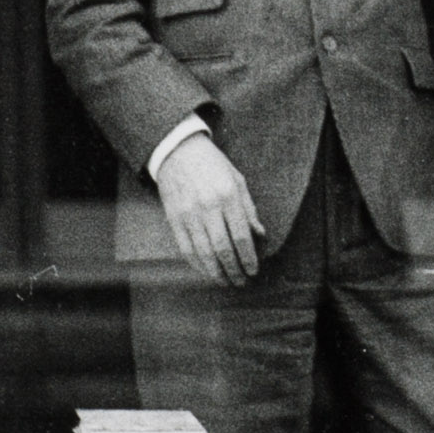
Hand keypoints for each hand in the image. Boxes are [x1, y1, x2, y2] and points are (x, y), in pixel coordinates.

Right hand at [155, 131, 265, 286]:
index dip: (248, 257)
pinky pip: (185, 248)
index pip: (241, 235)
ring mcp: (188, 214)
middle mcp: (207, 206)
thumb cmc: (212, 165)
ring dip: (216, 272)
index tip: (253, 270)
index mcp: (228, 195)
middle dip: (234, 269)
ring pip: (203, 253)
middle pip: (222, 248)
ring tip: (225, 280)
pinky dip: (197, 264)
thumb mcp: (237, 179)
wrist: (178, 151)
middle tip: (241, 281)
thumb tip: (260, 235)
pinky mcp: (173, 218)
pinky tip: (206, 271)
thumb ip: (248, 209)